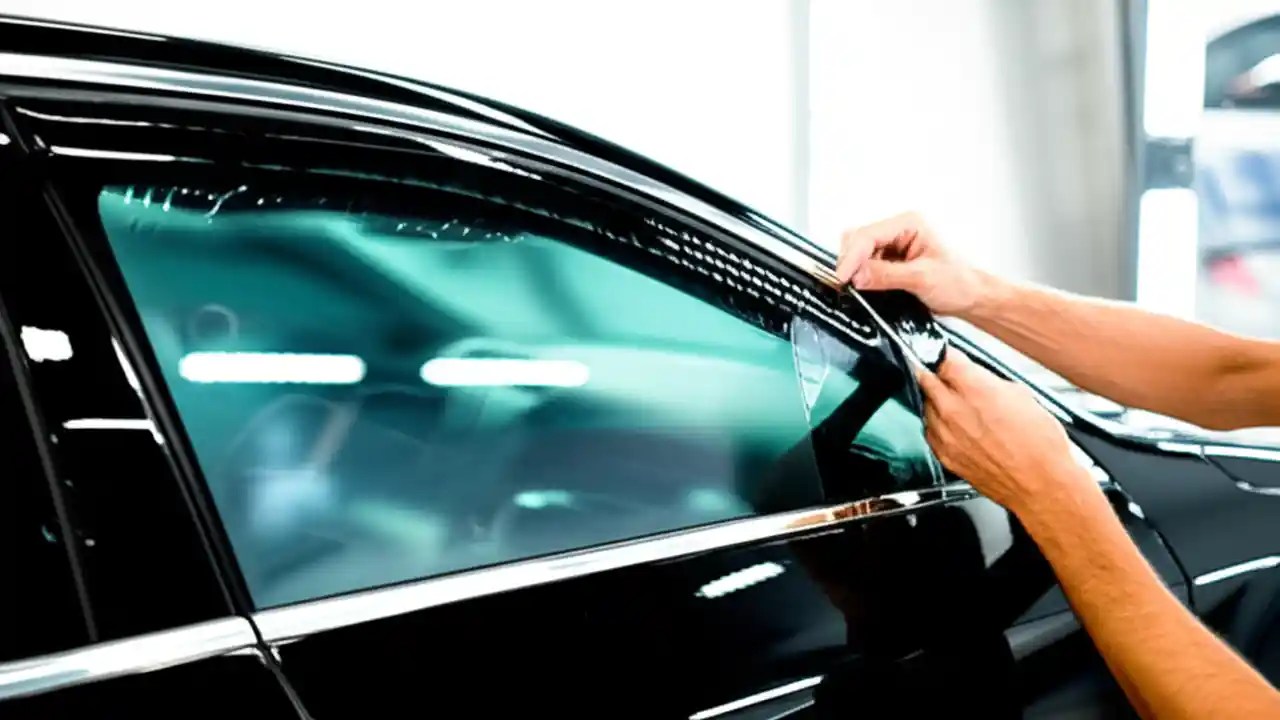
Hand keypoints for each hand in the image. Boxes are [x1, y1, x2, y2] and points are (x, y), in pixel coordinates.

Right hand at [835, 212, 991, 316]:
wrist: (971, 298)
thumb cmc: (960, 282)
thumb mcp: (922, 278)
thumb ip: (887, 275)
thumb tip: (858, 275)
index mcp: (909, 224)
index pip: (868, 235)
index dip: (851, 257)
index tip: (843, 277)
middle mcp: (899, 231)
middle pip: (858, 239)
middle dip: (850, 261)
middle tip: (847, 284)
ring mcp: (893, 246)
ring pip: (858, 252)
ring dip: (856, 270)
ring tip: (860, 288)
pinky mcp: (889, 261)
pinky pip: (865, 265)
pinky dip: (861, 277)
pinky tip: (867, 288)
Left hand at [916, 351, 1096, 517]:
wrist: (1040, 485)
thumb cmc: (1040, 446)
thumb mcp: (1021, 395)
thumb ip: (989, 381)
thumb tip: (977, 377)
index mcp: (973, 388)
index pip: (941, 357)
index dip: (943, 353)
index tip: (945, 354)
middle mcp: (952, 409)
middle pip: (926, 378)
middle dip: (933, 373)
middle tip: (944, 374)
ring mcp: (945, 434)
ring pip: (926, 405)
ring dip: (937, 401)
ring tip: (958, 405)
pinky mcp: (943, 454)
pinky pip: (930, 431)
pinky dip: (939, 425)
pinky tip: (957, 427)